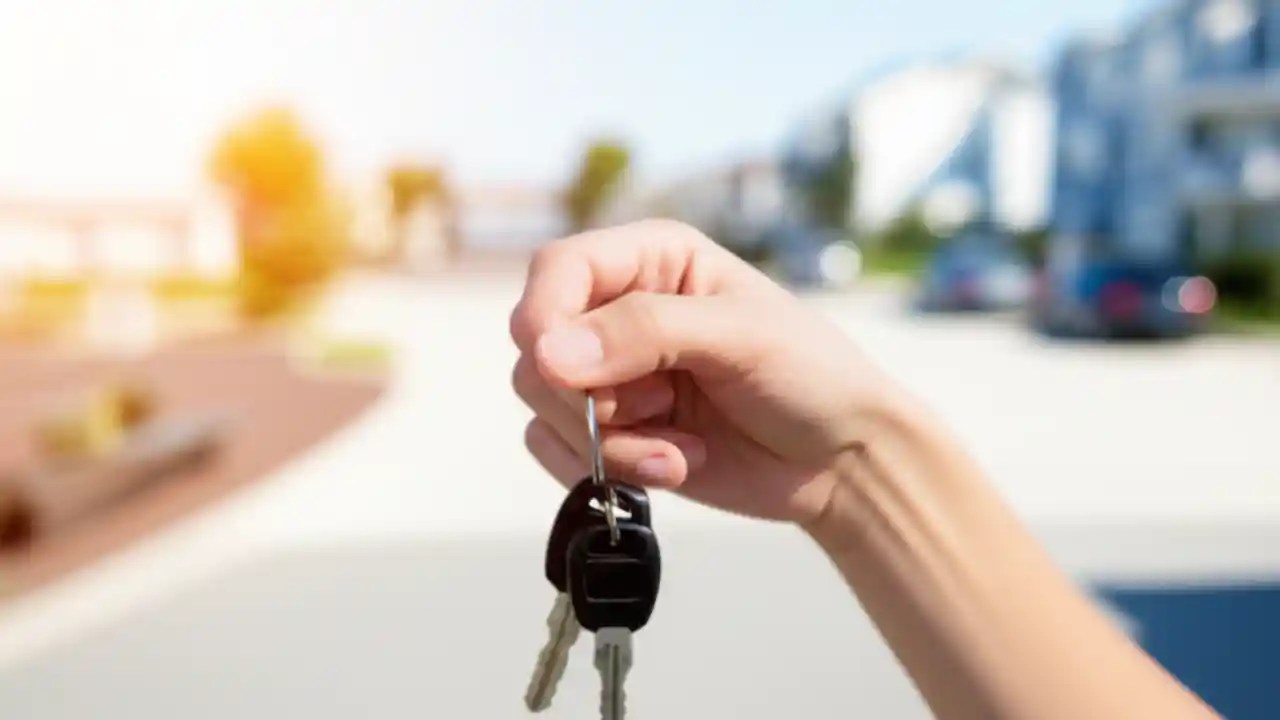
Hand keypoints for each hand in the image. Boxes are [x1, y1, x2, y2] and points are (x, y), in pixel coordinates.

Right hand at [510, 220, 903, 524]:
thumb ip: (645, 332)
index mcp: (651, 259)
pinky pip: (555, 449)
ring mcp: (611, 375)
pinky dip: (605, 469)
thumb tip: (548, 352)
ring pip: (543, 403)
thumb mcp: (740, 336)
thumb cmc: (809, 375)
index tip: (566, 371)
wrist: (839, 459)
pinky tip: (673, 466)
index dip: (546, 317)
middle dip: (591, 397)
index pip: (557, 270)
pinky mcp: (610, 431)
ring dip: (610, 442)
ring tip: (684, 450)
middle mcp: (618, 310)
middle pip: (537, 345)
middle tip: (664, 409)